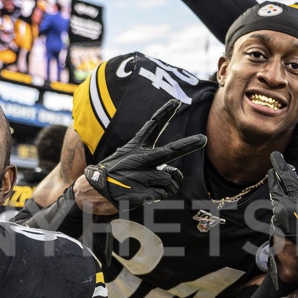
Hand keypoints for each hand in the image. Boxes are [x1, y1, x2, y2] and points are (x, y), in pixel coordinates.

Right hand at [83, 99, 205, 208]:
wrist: (93, 190)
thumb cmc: (115, 173)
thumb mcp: (129, 159)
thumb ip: (154, 163)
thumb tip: (175, 174)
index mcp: (136, 147)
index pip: (152, 127)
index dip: (164, 113)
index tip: (176, 101)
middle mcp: (140, 159)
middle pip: (170, 151)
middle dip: (189, 144)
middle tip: (203, 139)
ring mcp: (141, 175)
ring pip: (170, 179)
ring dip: (168, 185)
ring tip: (152, 186)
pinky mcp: (141, 192)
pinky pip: (163, 194)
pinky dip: (158, 196)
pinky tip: (144, 195)